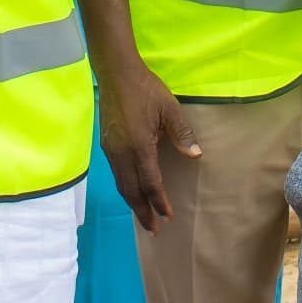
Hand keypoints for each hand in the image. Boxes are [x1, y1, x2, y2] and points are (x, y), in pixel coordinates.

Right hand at [97, 57, 196, 231]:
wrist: (116, 73)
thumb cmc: (146, 89)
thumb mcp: (169, 108)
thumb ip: (182, 132)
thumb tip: (195, 154)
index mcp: (139, 146)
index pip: (150, 183)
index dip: (159, 201)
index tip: (168, 216)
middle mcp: (121, 153)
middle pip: (131, 191)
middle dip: (142, 212)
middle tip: (153, 229)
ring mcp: (111, 149)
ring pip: (121, 184)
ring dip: (132, 202)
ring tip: (143, 215)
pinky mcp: (106, 144)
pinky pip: (116, 174)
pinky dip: (125, 188)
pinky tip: (132, 190)